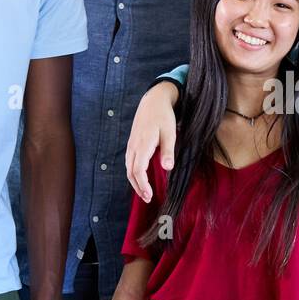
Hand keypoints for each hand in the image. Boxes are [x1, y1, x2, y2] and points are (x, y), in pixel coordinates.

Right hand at [125, 82, 179, 202]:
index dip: (142, 185)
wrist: (153, 101)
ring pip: (128, 168)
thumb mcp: (170, 133)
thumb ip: (168, 151)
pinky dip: (133, 173)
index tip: (150, 195)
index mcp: (143, 145)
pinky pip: (129, 162)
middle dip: (138, 187)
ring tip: (145, 192)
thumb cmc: (163, 116)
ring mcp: (131, 145)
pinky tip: (141, 178)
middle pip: (130, 172)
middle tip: (148, 198)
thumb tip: (168, 168)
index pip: (138, 171)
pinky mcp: (132, 143)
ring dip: (135, 182)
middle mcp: (133, 146)